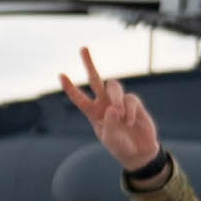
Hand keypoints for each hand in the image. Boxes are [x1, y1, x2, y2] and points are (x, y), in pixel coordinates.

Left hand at [60, 47, 161, 172]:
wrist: (139, 152)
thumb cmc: (120, 146)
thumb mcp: (110, 140)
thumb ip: (109, 125)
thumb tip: (113, 108)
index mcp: (93, 113)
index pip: (79, 98)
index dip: (70, 88)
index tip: (61, 75)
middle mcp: (104, 103)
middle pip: (95, 79)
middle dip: (89, 63)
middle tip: (83, 48)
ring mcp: (119, 101)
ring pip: (114, 86)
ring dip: (116, 99)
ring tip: (120, 116)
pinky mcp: (134, 103)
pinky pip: (130, 99)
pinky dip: (130, 111)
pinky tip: (130, 123)